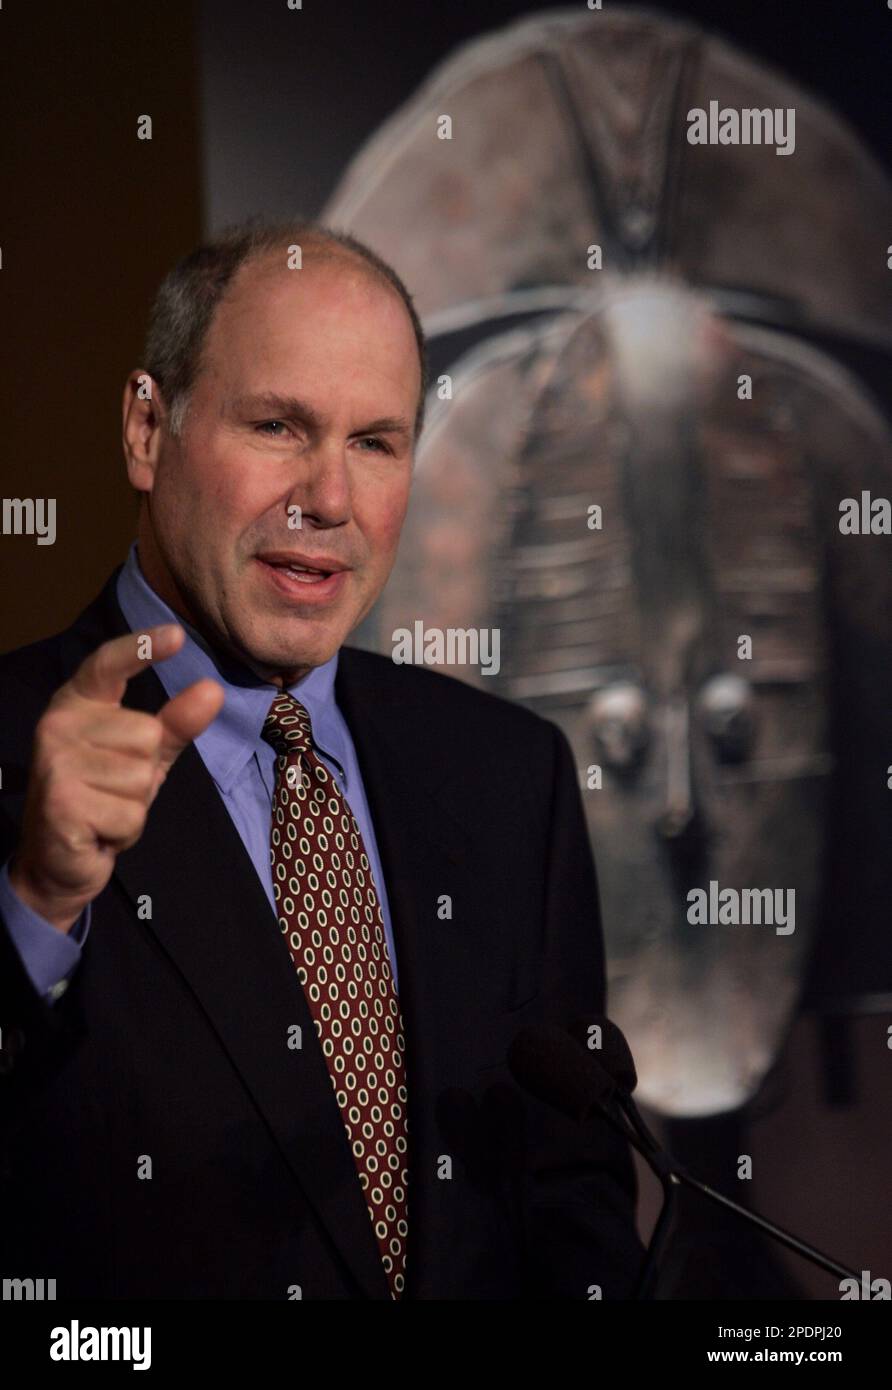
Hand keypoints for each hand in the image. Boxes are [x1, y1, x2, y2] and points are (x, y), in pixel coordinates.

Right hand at [8, 624, 224, 932]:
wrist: (58, 859)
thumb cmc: (103, 796)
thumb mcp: (144, 757)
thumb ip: (176, 724)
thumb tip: (212, 689)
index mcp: (78, 704)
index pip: (108, 665)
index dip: (141, 648)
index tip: (176, 635)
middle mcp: (58, 724)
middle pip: (147, 734)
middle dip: (144, 773)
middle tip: (113, 790)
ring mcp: (55, 763)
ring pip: (141, 777)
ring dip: (135, 805)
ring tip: (105, 809)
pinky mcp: (61, 802)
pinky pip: (131, 813)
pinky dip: (125, 831)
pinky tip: (98, 831)